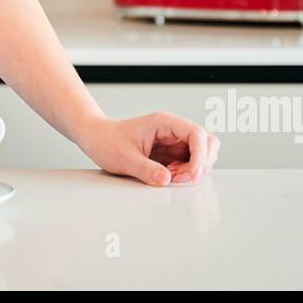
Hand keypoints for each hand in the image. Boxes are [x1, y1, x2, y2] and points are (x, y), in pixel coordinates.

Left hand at [76, 112, 219, 186]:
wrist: (96, 138)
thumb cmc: (107, 140)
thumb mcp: (124, 158)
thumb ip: (146, 169)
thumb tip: (167, 180)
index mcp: (164, 122)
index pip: (196, 134)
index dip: (201, 156)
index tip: (194, 175)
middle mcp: (173, 130)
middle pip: (206, 142)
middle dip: (202, 163)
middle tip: (182, 178)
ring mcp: (173, 142)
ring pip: (201, 154)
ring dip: (194, 169)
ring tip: (172, 178)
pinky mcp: (170, 154)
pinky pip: (189, 163)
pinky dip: (185, 173)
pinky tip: (169, 177)